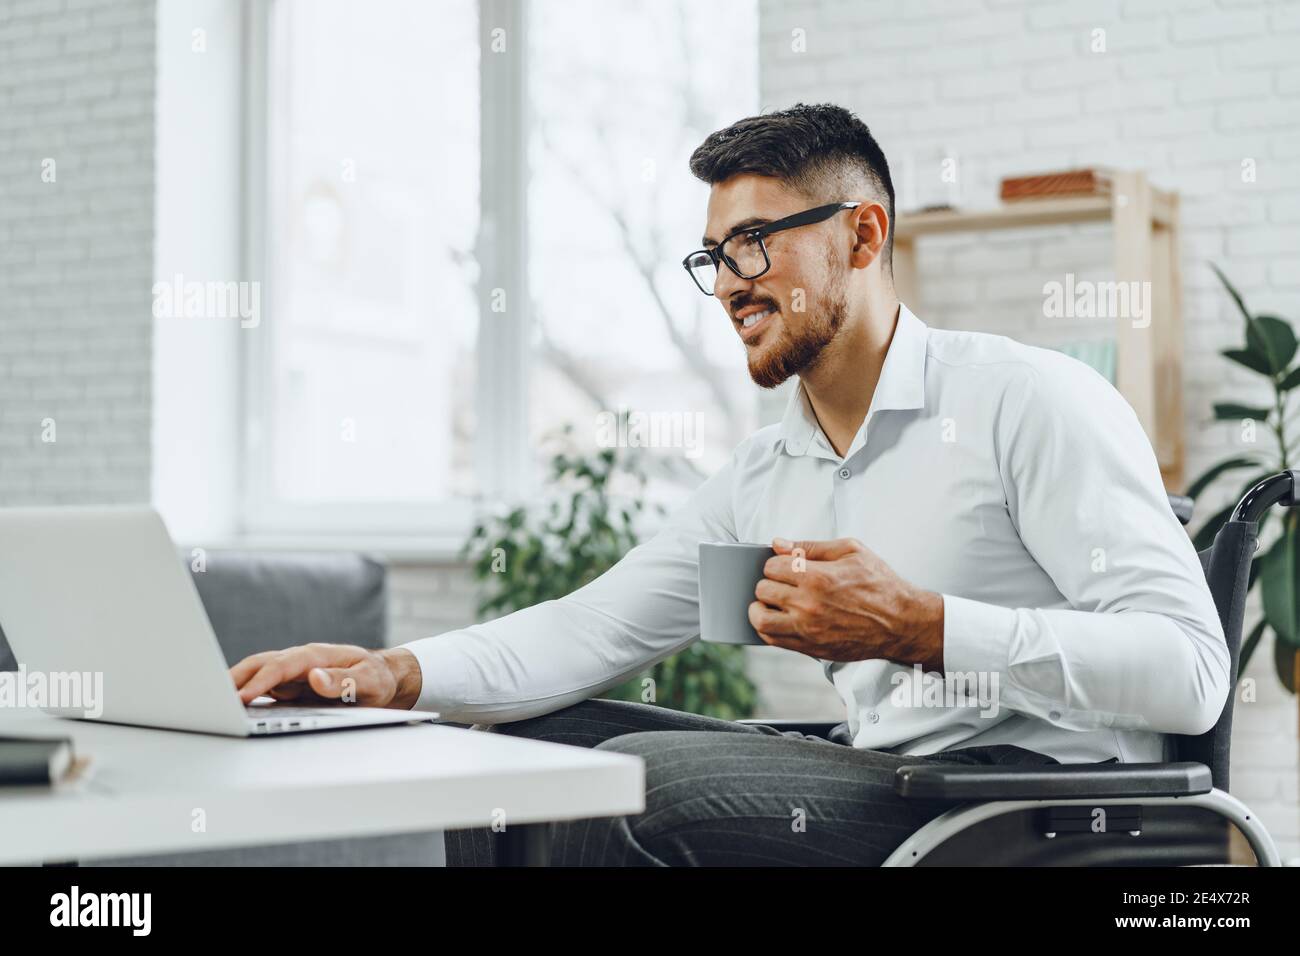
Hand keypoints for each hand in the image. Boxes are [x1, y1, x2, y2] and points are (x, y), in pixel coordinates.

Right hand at [229, 643, 422, 709]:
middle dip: (234, 678)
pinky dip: (245, 694)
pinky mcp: (290, 684)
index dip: (260, 681)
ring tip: (211, 705)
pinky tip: (230, 708)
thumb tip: (315, 677)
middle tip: (209, 698)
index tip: (241, 697)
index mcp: (316, 656)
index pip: (281, 665)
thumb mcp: (370, 681)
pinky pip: (263, 688)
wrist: (384, 678)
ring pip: (257, 674)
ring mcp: (293, 673)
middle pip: (260, 664)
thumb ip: (344, 681)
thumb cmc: (377, 678)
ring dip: (234, 685)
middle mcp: (300, 661)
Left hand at [748, 537, 943, 668]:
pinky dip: (768, 629)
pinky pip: (773, 641)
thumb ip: (811, 546)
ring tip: (771, 602)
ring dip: (760, 608)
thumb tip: (779, 543)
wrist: (902, 623)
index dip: (776, 563)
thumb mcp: (852, 551)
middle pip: (762, 590)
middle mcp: (808, 605)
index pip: (771, 566)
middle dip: (769, 582)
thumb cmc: (880, 584)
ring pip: (760, 620)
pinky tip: (778, 619)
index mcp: (818, 577)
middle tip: (781, 582)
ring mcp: (808, 629)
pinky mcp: (810, 648)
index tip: (785, 566)